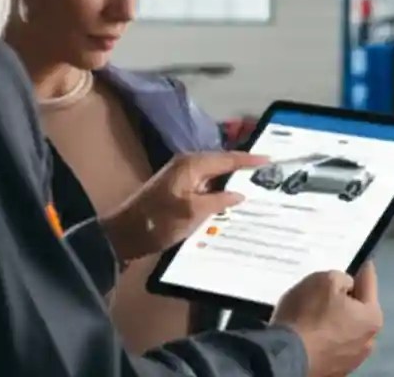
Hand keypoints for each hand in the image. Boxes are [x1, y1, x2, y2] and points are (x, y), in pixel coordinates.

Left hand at [100, 151, 269, 261]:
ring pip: (213, 175)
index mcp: (191, 165)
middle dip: (242, 168)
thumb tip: (238, 193)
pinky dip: (218, 190)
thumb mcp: (193, 213)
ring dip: (230, 180)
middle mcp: (186, 165)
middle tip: (267, 174)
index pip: (227, 158)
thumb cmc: (158, 222)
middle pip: (221, 163)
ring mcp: (180, 176)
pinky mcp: (176, 189)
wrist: (124, 234)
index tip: (269, 159)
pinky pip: (204, 185)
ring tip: (254, 187)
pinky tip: (229, 201)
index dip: (248, 160)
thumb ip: (219, 201)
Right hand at [271, 263, 382, 376]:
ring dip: (335, 320)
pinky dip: (324, 337)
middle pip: (358, 309)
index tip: (359, 259)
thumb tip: (346, 287)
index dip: (360, 268)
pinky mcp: (334, 370)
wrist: (286, 357)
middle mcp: (369, 341)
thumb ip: (342, 278)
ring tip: (314, 312)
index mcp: (372, 318)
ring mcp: (351, 360)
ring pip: (345, 329)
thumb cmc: (309, 315)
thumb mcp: (325, 280)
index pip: (369, 282)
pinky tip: (309, 332)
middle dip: (347, 298)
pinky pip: (331, 345)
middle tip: (327, 289)